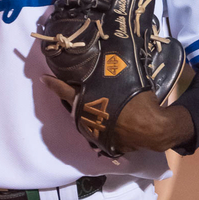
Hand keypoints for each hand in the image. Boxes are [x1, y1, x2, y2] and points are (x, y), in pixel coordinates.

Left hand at [41, 76, 193, 152]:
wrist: (155, 129)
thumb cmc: (141, 101)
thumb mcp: (126, 80)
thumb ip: (112, 74)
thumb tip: (111, 56)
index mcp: (90, 102)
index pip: (66, 90)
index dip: (54, 84)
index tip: (42, 78)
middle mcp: (88, 119)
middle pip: (72, 107)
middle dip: (67, 98)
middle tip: (63, 87)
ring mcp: (95, 133)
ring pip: (81, 120)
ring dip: (81, 112)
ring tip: (84, 102)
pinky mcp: (105, 143)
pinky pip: (96, 132)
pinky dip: (97, 125)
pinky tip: (101, 119)